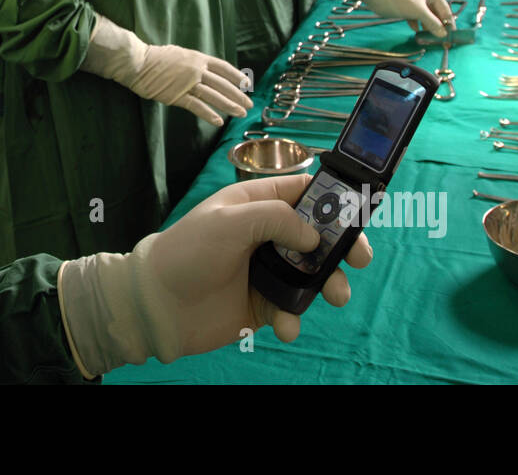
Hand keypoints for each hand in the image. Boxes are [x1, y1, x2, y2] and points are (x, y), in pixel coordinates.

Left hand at [58, 175, 373, 376]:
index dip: (334, 197)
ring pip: (314, 273)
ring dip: (330, 284)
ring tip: (336, 297)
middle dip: (344, 246)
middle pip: (319, 235)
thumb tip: (313, 237)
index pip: (304, 191)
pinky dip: (296, 318)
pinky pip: (293, 308)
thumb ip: (276, 219)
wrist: (157, 305)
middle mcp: (266, 234)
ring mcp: (267, 269)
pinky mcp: (265, 303)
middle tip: (360, 259)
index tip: (360, 211)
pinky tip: (285, 326)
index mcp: (257, 203)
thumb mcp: (229, 222)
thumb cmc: (187, 252)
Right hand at [128, 44, 251, 126]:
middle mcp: (196, 70)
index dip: (237, 76)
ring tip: (240, 113)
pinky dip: (208, 114)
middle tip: (249, 105)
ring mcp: (187, 83)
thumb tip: (203, 69)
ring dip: (229, 105)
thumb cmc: (154, 58)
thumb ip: (193, 62)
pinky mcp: (177, 96)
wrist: (137, 62)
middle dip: (238, 95)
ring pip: (213, 96)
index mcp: (197, 58)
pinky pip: (196, 106)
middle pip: (222, 84)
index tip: (247, 84)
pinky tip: (218, 121)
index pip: (223, 68)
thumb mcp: (179, 54)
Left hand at [327, 0, 450, 35]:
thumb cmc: (401, 0)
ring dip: (427, 26)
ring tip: (429, 37)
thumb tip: (443, 34)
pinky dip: (417, 24)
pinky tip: (416, 31)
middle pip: (435, 13)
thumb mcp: (420, 12)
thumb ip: (432, 23)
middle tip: (441, 39)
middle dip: (438, 25)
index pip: (445, 9)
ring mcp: (415, 3)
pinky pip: (415, 17)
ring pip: (425, 16)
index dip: (449, 21)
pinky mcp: (406, 8)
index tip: (452, 34)